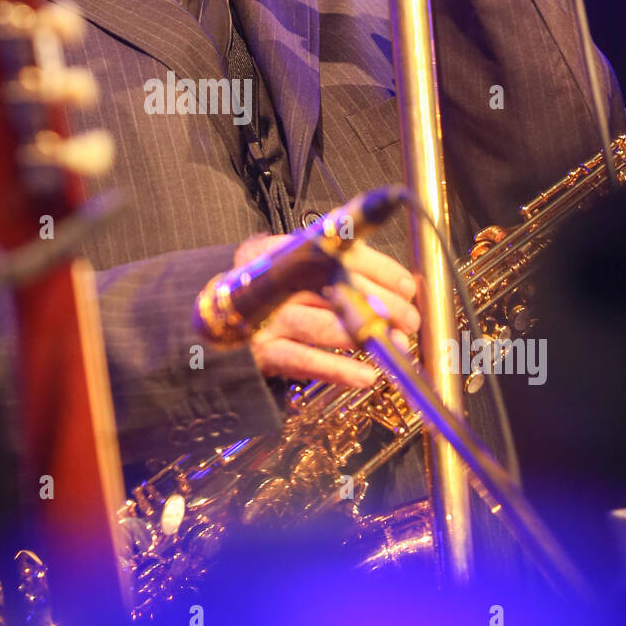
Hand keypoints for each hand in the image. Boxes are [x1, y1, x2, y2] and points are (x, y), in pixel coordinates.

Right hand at [233, 231, 419, 388]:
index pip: (335, 251)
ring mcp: (264, 319)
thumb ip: (342, 269)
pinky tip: (366, 374)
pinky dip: (338, 370)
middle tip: (409, 318)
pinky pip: (304, 361)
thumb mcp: (297, 270)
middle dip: (379, 303)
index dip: (377, 268)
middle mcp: (270, 282)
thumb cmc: (271, 296)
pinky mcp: (263, 354)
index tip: (407, 285)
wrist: (216, 325)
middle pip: (331, 287)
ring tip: (396, 343)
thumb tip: (403, 287)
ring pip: (318, 324)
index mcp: (280, 251)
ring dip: (363, 334)